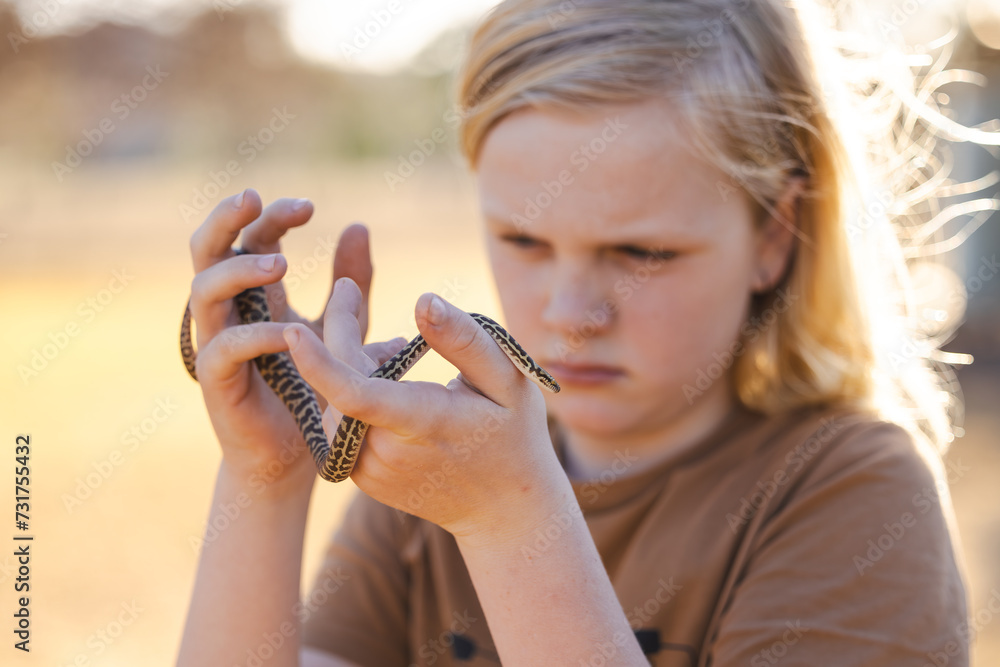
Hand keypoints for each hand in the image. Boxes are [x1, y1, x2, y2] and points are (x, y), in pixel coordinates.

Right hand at [186, 189, 398, 492]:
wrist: (299, 454)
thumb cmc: (316, 387)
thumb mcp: (343, 327)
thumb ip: (351, 284)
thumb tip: (359, 225)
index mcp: (255, 292)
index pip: (251, 237)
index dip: (274, 216)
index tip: (310, 207)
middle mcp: (229, 310)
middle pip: (207, 249)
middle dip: (225, 219)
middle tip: (253, 197)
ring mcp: (217, 343)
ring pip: (203, 290)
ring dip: (238, 270)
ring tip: (282, 265)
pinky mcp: (217, 382)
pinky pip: (222, 348)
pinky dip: (253, 336)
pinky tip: (288, 333)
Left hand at [282, 279, 567, 542]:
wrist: (503, 511)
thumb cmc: (513, 434)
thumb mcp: (508, 380)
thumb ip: (466, 338)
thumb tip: (423, 298)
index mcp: (422, 423)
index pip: (354, 395)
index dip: (318, 362)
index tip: (292, 329)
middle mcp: (385, 452)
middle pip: (338, 384)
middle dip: (340, 334)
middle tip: (354, 294)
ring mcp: (370, 470)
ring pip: (334, 402)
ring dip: (351, 365)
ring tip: (398, 352)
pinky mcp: (361, 477)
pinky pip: (340, 423)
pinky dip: (353, 393)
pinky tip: (388, 380)